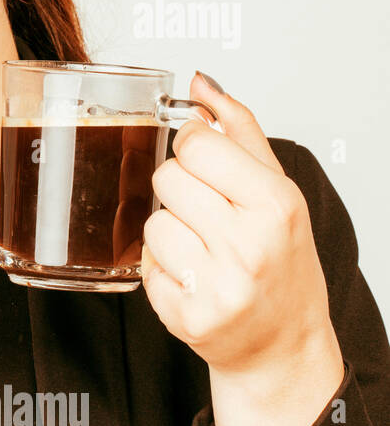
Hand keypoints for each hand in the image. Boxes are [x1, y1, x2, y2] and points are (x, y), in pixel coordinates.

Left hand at [140, 74, 344, 425]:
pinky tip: (192, 278)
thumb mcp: (276, 189)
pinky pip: (144, 266)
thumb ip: (240, 130)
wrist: (282, 341)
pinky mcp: (187, 318)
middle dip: (180, 190)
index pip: (196, 144)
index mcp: (276, 205)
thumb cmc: (280, 261)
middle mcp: (249, 246)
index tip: (204, 163)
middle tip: (209, 215)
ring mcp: (218, 285)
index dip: (191, 149)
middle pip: (166, 178)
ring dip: (169, 231)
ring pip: (151, 222)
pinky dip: (162, 269)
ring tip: (203, 250)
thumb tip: (202, 83)